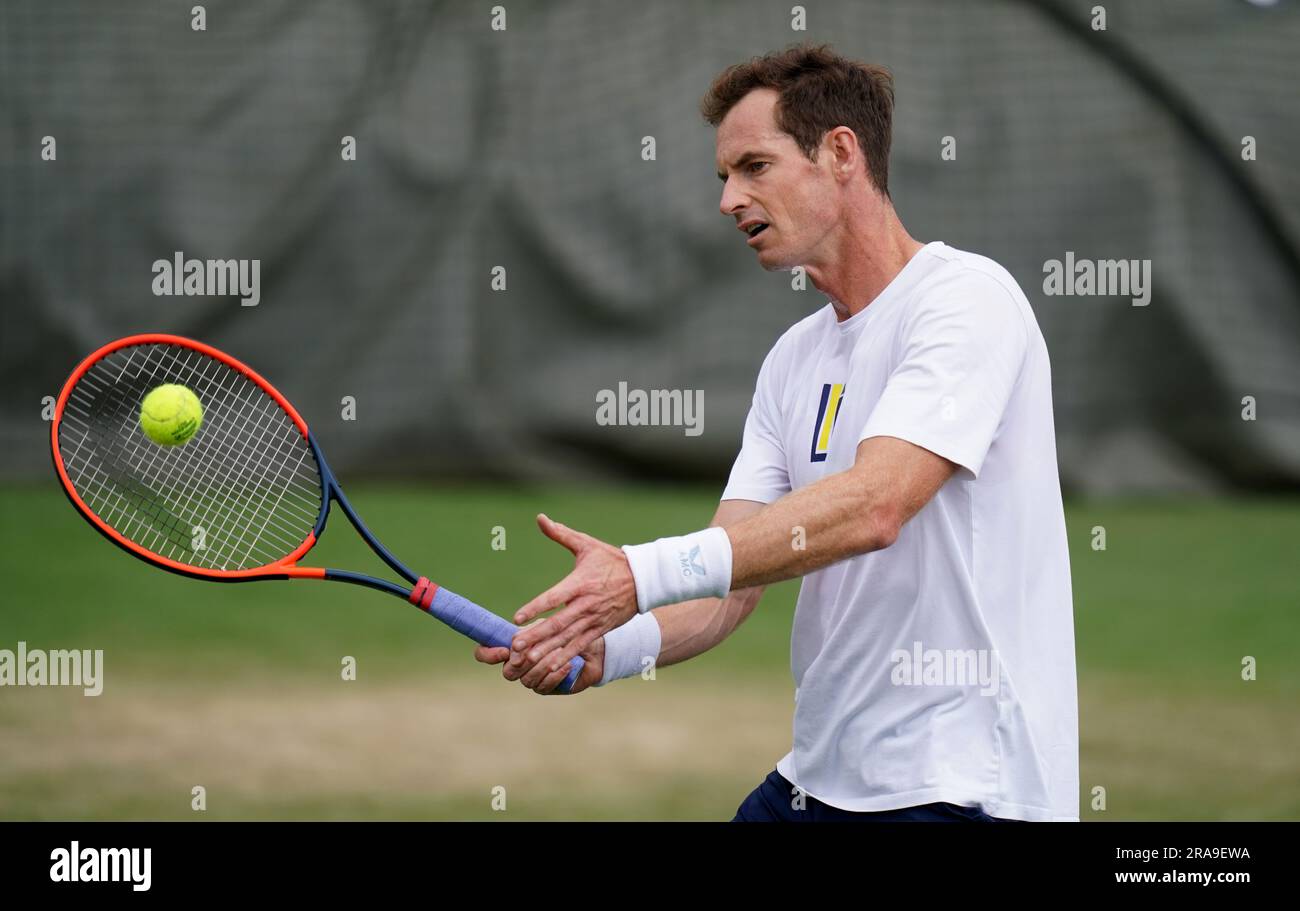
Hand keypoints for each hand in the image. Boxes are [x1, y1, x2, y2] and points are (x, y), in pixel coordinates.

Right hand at [474, 634, 604, 694]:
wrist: (590, 647)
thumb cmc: (563, 632)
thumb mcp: (544, 626)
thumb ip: (528, 634)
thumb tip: (512, 645)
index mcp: (511, 648)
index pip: (485, 654)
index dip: (488, 654)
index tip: (504, 651)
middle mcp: (517, 667)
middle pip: (508, 672)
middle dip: (522, 662)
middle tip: (534, 653)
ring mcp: (531, 679)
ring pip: (527, 679)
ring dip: (542, 665)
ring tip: (558, 652)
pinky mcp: (547, 688)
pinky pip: (545, 686)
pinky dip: (555, 675)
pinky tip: (566, 665)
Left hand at [506, 514, 637, 682]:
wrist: (644, 580)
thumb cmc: (612, 560)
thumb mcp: (587, 544)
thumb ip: (561, 534)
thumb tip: (540, 518)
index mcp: (580, 583)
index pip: (554, 597)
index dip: (536, 608)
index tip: (517, 617)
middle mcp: (586, 604)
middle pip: (558, 623)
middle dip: (536, 635)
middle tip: (516, 646)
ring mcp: (594, 619)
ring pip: (567, 638)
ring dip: (547, 649)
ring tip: (528, 660)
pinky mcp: (600, 629)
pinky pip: (581, 646)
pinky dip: (566, 657)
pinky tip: (551, 667)